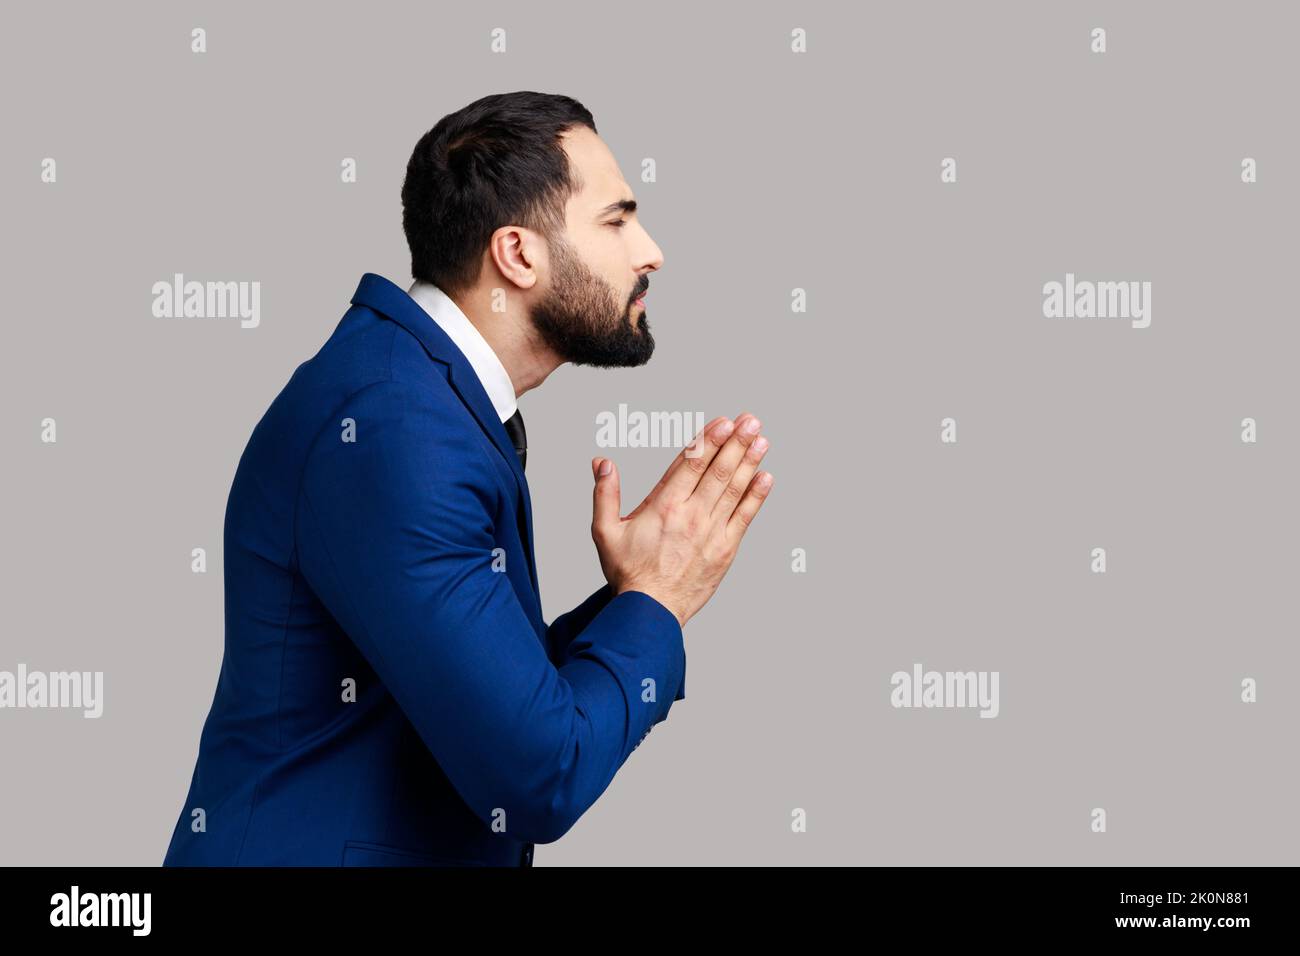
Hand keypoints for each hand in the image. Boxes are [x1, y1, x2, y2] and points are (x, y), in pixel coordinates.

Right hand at [590, 413, 772, 627]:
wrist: (651, 611)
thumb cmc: (628, 573)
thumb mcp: (605, 532)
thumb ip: (605, 494)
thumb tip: (602, 463)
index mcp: (663, 506)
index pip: (691, 464)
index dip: (709, 440)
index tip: (724, 422)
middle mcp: (691, 515)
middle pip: (717, 471)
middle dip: (736, 442)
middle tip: (750, 421)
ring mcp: (711, 532)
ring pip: (733, 489)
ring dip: (749, 462)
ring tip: (761, 440)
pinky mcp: (725, 549)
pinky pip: (744, 517)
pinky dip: (756, 496)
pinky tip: (766, 477)